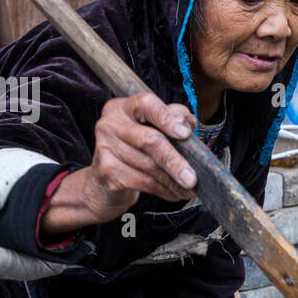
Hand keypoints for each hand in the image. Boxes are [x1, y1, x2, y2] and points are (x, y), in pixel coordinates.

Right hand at [40, 93, 198, 238]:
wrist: (105, 180)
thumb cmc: (135, 149)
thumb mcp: (152, 128)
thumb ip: (171, 119)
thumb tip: (189, 122)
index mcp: (123, 107)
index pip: (147, 104)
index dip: (167, 118)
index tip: (185, 134)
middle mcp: (110, 124)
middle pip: (149, 140)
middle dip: (174, 161)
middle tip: (192, 177)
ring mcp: (105, 148)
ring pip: (148, 166)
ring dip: (173, 181)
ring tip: (189, 188)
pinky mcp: (107, 172)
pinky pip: (143, 182)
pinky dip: (164, 190)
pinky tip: (174, 193)